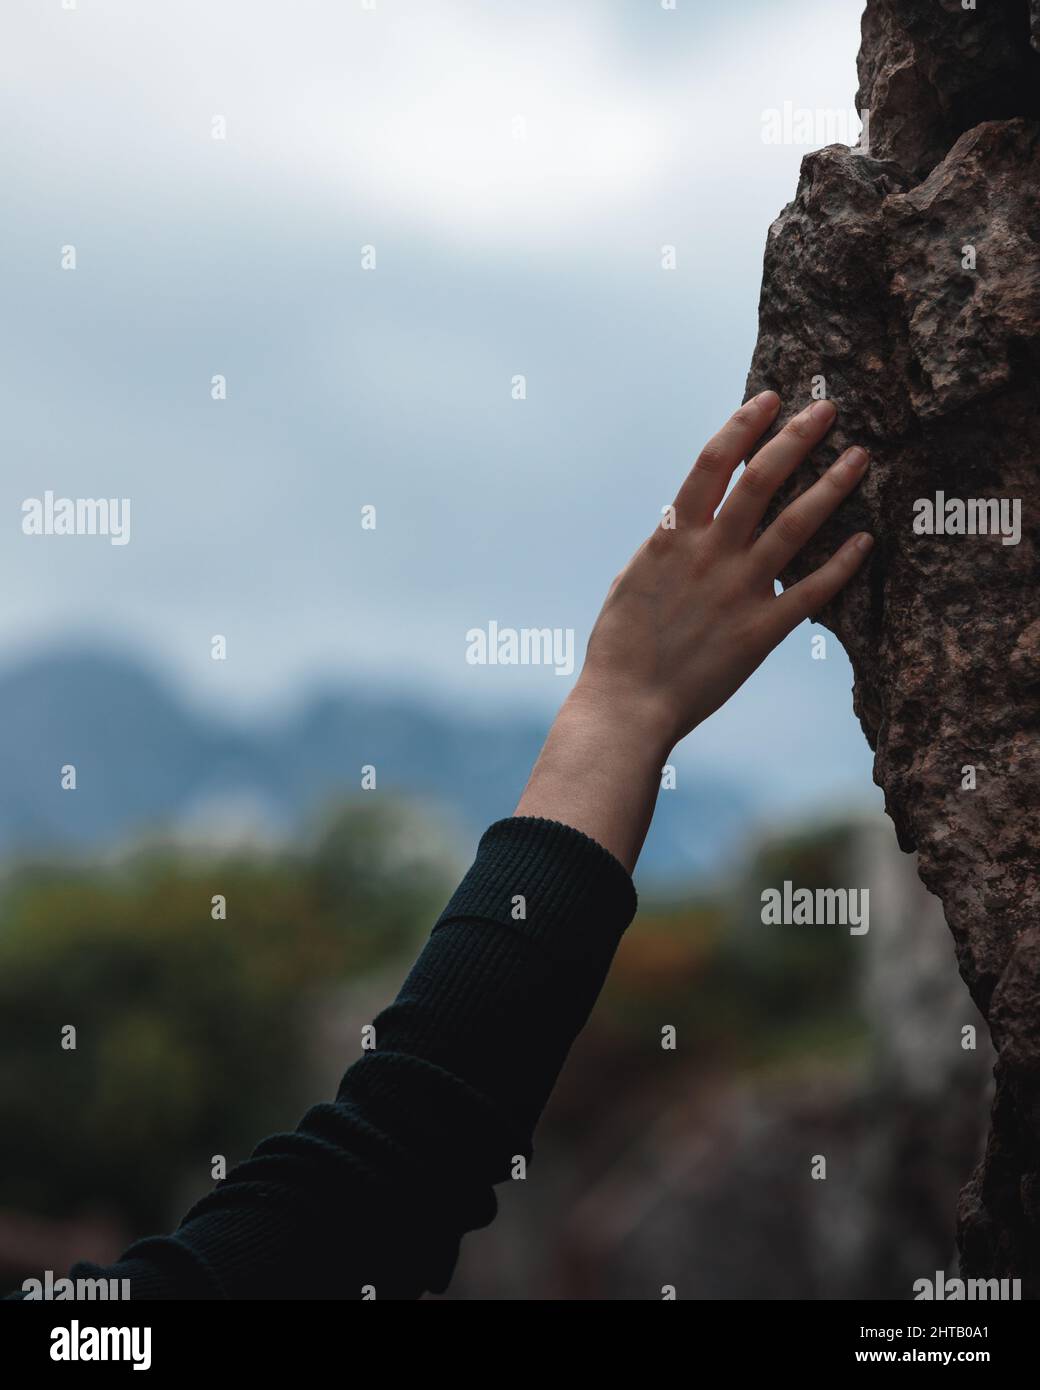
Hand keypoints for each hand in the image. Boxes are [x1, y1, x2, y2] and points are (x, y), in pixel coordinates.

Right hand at [515, 392, 871, 871]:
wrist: (627, 704)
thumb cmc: (621, 647)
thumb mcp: (633, 579)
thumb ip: (666, 546)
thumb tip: (683, 522)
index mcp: (673, 537)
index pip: (713, 463)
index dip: (743, 425)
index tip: (769, 399)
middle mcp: (710, 554)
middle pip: (760, 479)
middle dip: (796, 438)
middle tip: (828, 409)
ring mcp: (739, 590)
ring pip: (795, 524)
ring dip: (831, 486)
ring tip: (859, 456)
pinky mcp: (761, 630)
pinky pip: (811, 591)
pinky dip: (842, 564)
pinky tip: (866, 540)